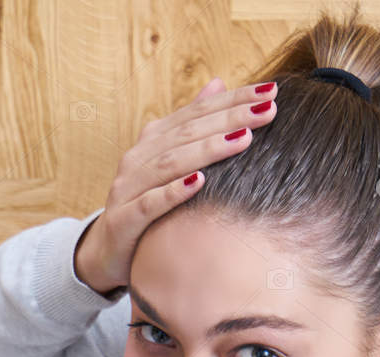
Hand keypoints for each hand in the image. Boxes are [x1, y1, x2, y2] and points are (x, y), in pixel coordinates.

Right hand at [72, 76, 277, 295]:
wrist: (109, 250)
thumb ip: (191, 124)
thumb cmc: (147, 204)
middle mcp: (139, 158)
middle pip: (187, 132)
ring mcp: (128, 188)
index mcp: (153, 140)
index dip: (232, 100)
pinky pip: (150, 203)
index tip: (270, 91)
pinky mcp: (123, 220)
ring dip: (208, 150)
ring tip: (243, 139)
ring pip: (170, 163)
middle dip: (229, 119)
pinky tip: (200, 182)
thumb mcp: (169, 162)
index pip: (197, 112)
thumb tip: (218, 83)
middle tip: (266, 111)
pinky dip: (173, 192)